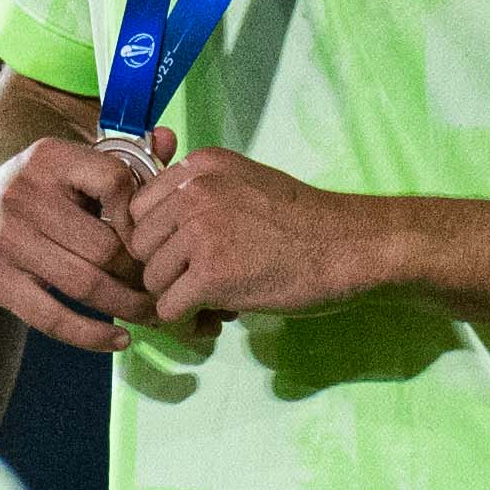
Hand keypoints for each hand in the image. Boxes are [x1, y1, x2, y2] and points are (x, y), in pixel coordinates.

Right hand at [0, 131, 158, 351]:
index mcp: (49, 158)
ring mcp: (8, 241)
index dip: (142, 215)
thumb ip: (127, 154)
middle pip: (104, 245)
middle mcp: (23, 195)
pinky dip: (91, 334)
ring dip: (127, 306)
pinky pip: (53, 318)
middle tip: (163, 285)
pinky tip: (119, 338)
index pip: (113, 182)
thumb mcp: (75, 162)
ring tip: (151, 313)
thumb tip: (168, 140)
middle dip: (141, 271)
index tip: (153, 237)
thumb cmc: (44, 190)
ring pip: (86, 284)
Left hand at [126, 147, 381, 327]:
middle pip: (139, 245)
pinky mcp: (210, 274)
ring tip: (211, 302)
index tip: (181, 257)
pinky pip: (169, 309)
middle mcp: (193, 192)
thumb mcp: (245, 184)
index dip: (156, 240)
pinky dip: (186, 323)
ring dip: (176, 298)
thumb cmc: (304, 221)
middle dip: (163, 271)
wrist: (349, 245)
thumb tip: (159, 235)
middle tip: (196, 285)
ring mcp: (200, 232)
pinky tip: (210, 320)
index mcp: (200, 167)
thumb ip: (202, 197)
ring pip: (151, 280)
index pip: (139, 209)